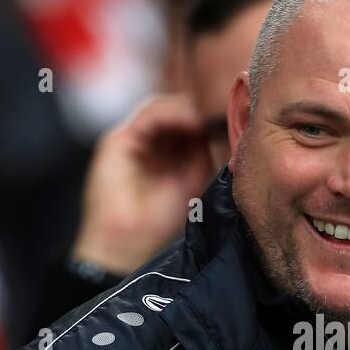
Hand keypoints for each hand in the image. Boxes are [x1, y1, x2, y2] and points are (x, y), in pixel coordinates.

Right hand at [72, 93, 216, 274]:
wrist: (126, 242)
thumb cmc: (156, 221)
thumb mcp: (191, 181)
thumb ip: (201, 153)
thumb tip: (215, 127)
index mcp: (162, 152)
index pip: (185, 122)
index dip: (208, 117)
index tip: (232, 117)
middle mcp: (146, 142)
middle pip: (174, 110)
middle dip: (200, 108)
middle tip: (225, 109)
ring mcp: (131, 138)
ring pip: (162, 107)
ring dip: (189, 108)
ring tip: (211, 114)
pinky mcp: (117, 140)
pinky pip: (148, 116)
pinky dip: (172, 114)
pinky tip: (194, 120)